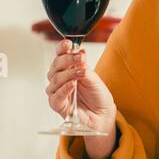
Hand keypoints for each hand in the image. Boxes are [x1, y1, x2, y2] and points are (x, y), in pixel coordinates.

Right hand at [45, 40, 117, 158]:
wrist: (103, 114)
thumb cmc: (97, 95)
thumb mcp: (94, 78)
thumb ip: (84, 67)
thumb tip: (79, 52)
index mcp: (68, 69)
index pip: (60, 55)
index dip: (62, 48)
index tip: (68, 43)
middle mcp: (60, 79)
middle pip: (55, 66)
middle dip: (67, 60)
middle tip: (79, 58)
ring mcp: (57, 92)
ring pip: (55, 79)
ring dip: (68, 74)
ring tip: (81, 72)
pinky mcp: (58, 105)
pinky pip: (56, 96)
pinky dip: (64, 89)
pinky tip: (73, 84)